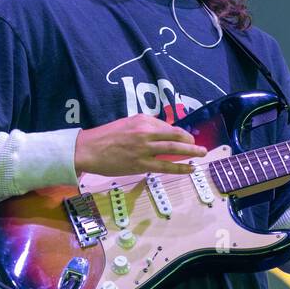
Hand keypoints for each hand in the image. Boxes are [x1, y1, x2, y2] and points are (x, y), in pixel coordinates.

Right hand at [74, 115, 206, 176]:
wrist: (87, 150)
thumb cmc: (104, 137)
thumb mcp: (126, 124)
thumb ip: (143, 127)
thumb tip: (161, 133)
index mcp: (142, 120)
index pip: (167, 126)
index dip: (180, 133)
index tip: (187, 137)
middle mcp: (145, 132)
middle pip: (175, 135)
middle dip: (191, 141)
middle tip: (201, 145)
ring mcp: (144, 149)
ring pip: (174, 149)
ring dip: (191, 152)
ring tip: (202, 154)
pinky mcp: (141, 164)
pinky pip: (166, 165)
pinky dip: (180, 167)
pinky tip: (190, 168)